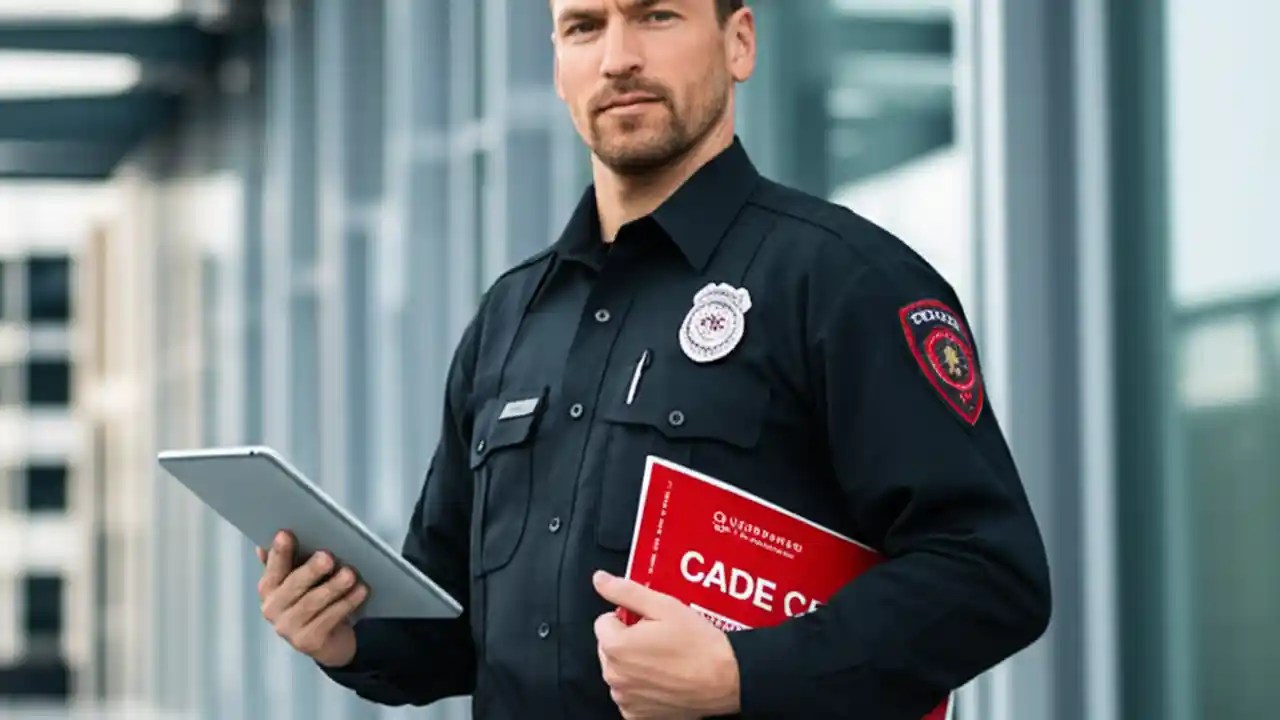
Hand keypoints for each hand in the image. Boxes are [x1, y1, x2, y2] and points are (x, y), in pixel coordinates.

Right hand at [256, 530, 368, 667]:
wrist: (331, 641)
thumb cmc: (315, 600)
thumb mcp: (303, 580)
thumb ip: (288, 562)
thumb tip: (266, 544)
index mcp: (268, 588)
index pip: (273, 567)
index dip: (279, 552)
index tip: (286, 534)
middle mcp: (272, 608)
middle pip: (293, 585)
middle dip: (311, 570)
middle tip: (328, 557)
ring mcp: (288, 628)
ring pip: (313, 602)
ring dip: (334, 587)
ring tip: (350, 574)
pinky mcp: (308, 641)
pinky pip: (329, 618)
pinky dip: (346, 603)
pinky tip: (360, 591)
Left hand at [593, 570, 740, 718]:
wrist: (726, 681)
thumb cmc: (697, 643)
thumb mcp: (664, 606)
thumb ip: (626, 592)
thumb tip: (599, 579)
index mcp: (615, 646)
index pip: (604, 622)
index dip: (627, 618)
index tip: (650, 624)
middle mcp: (614, 676)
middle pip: (608, 647)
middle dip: (627, 641)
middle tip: (659, 640)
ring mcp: (624, 699)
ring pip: (618, 670)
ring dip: (632, 664)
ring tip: (664, 660)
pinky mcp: (636, 715)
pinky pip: (629, 694)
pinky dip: (640, 687)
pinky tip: (663, 680)